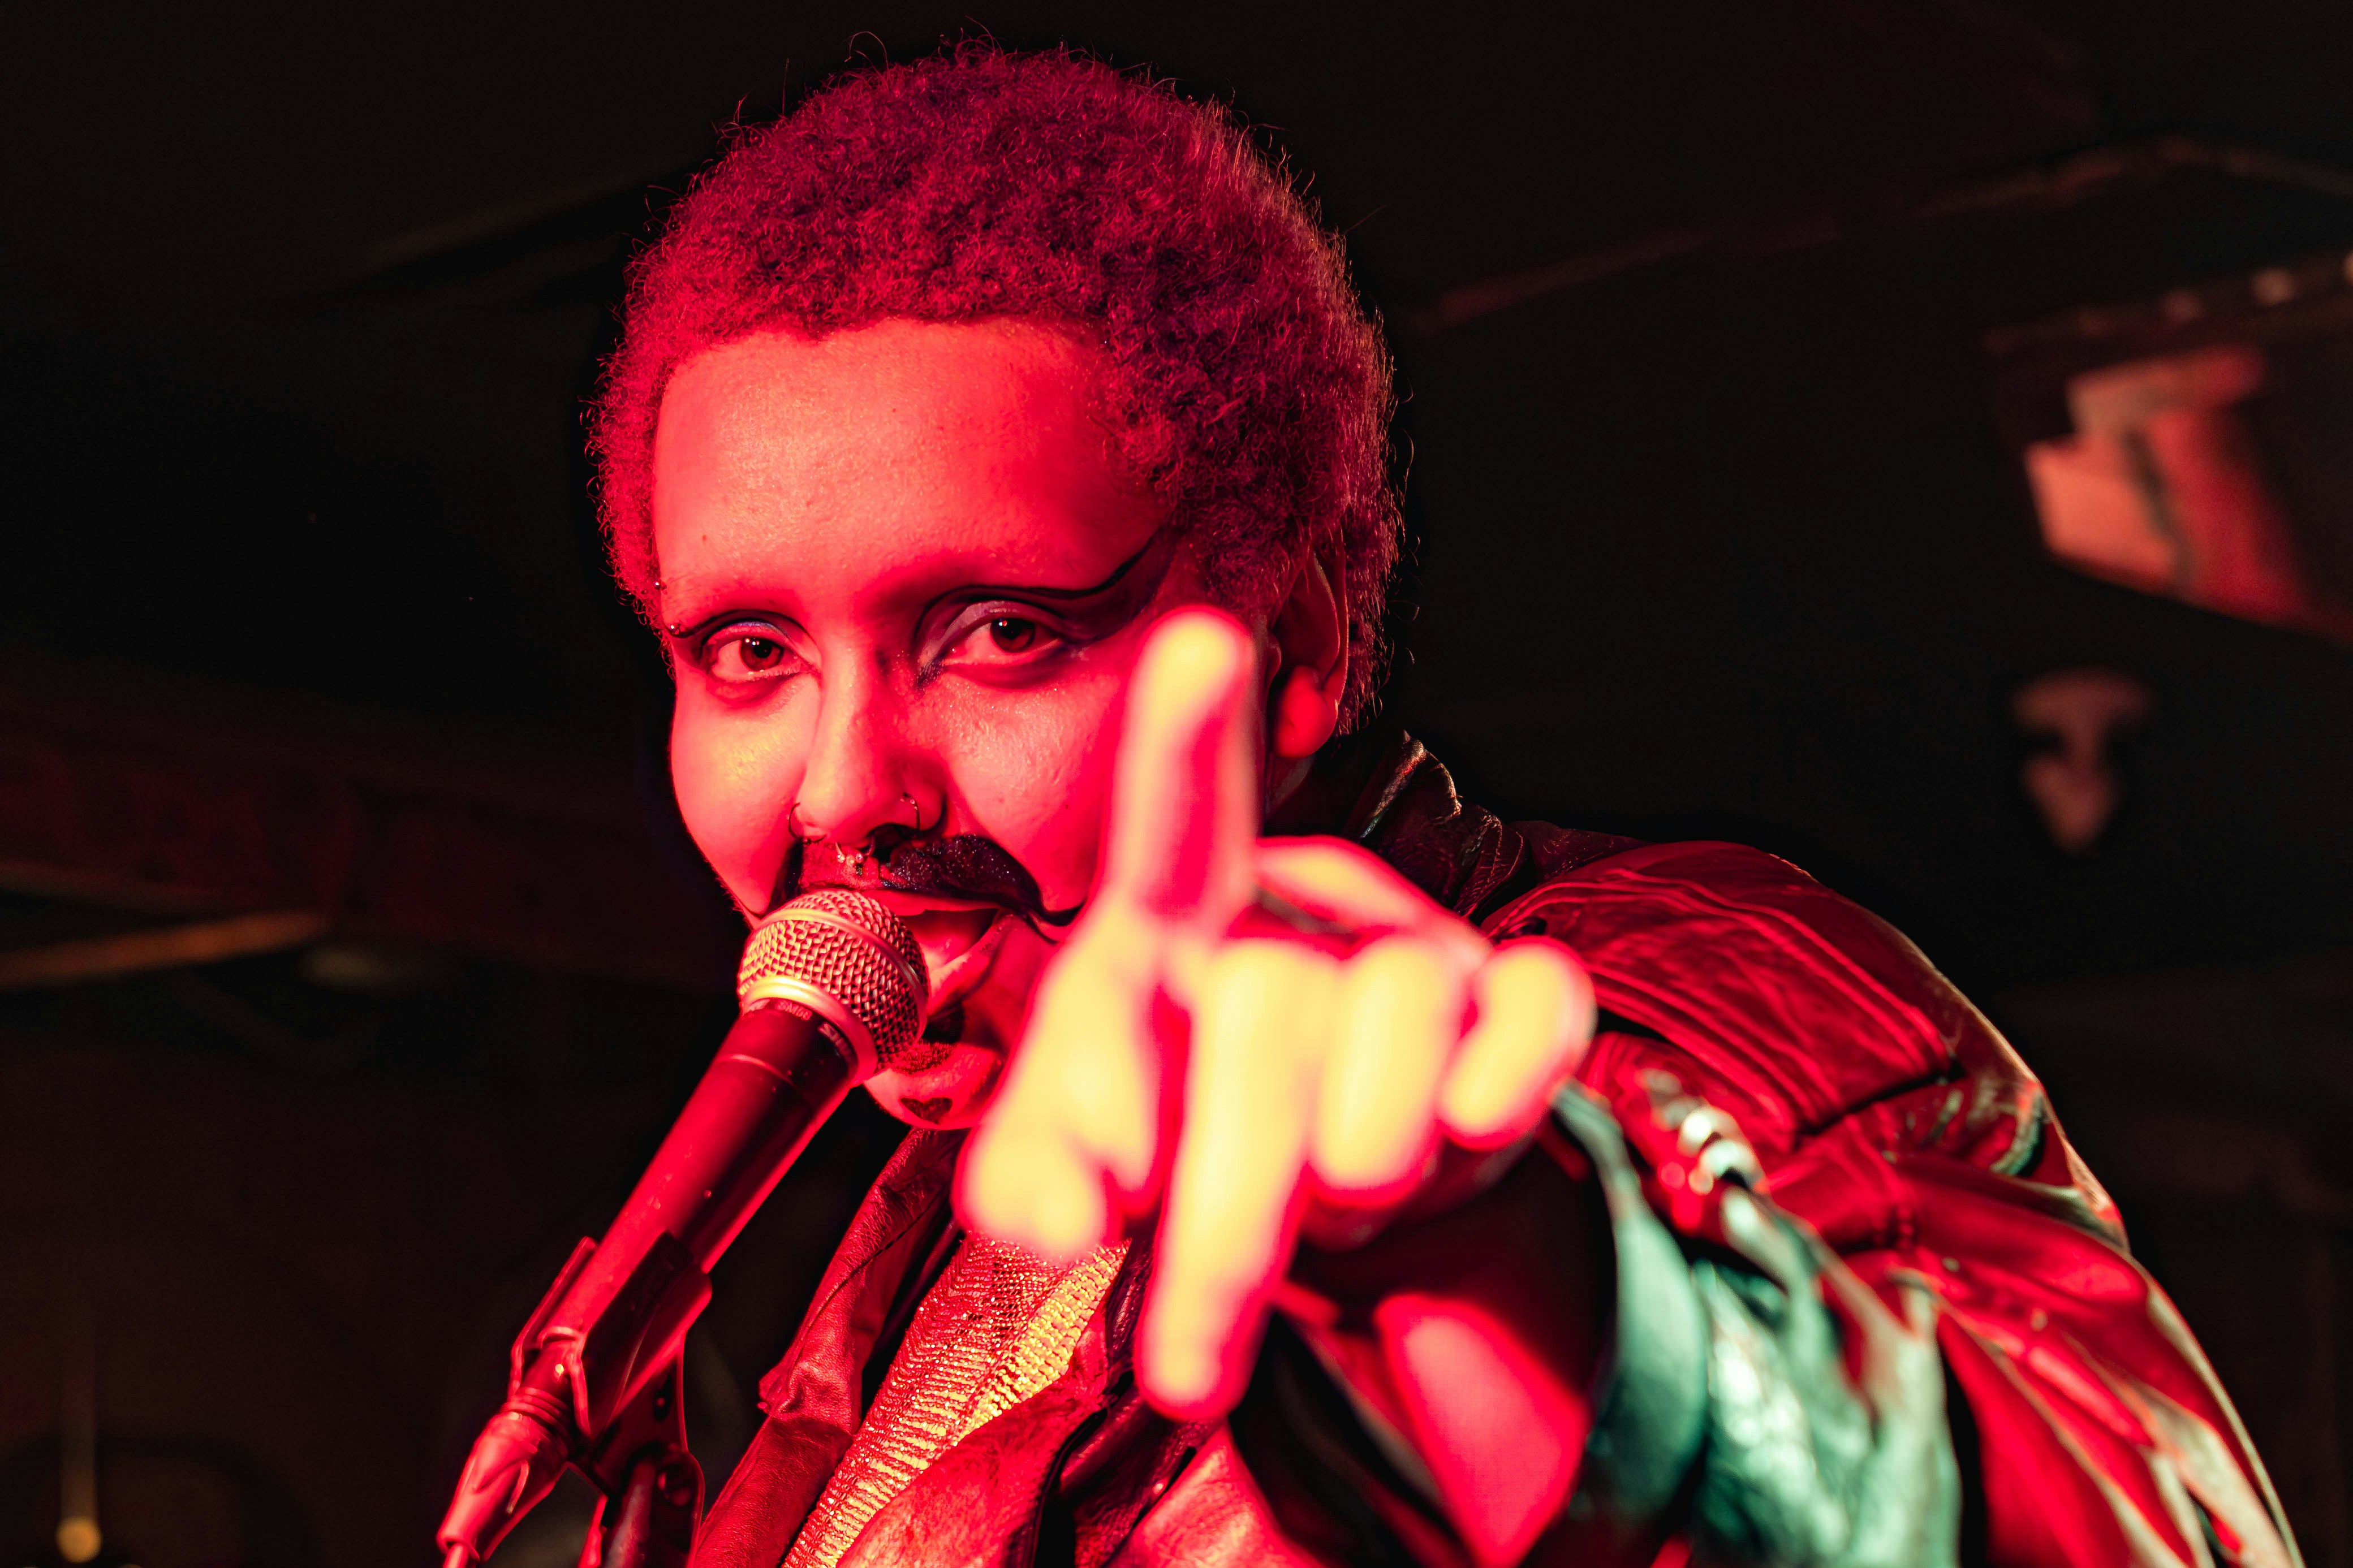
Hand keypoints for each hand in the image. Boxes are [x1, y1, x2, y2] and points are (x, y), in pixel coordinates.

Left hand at [958, 609, 1595, 1417]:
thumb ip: (1027, 1181)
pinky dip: (1492, 1098)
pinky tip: (1461, 1135)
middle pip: (1269, 1014)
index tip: (1201, 646)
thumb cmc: (1180, 1146)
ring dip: (1352, 1176)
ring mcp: (1416, 954)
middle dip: (1224, 1220)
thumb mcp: (1070, 1171)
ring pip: (1393, 1033)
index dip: (1188, 741)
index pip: (1178, 826)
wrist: (1325, 1206)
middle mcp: (1304, 915)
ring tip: (1328, 1215)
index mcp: (1178, 923)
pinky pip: (1530, 1024)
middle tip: (1186, 1361)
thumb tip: (1067, 1210)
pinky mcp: (1514, 1011)